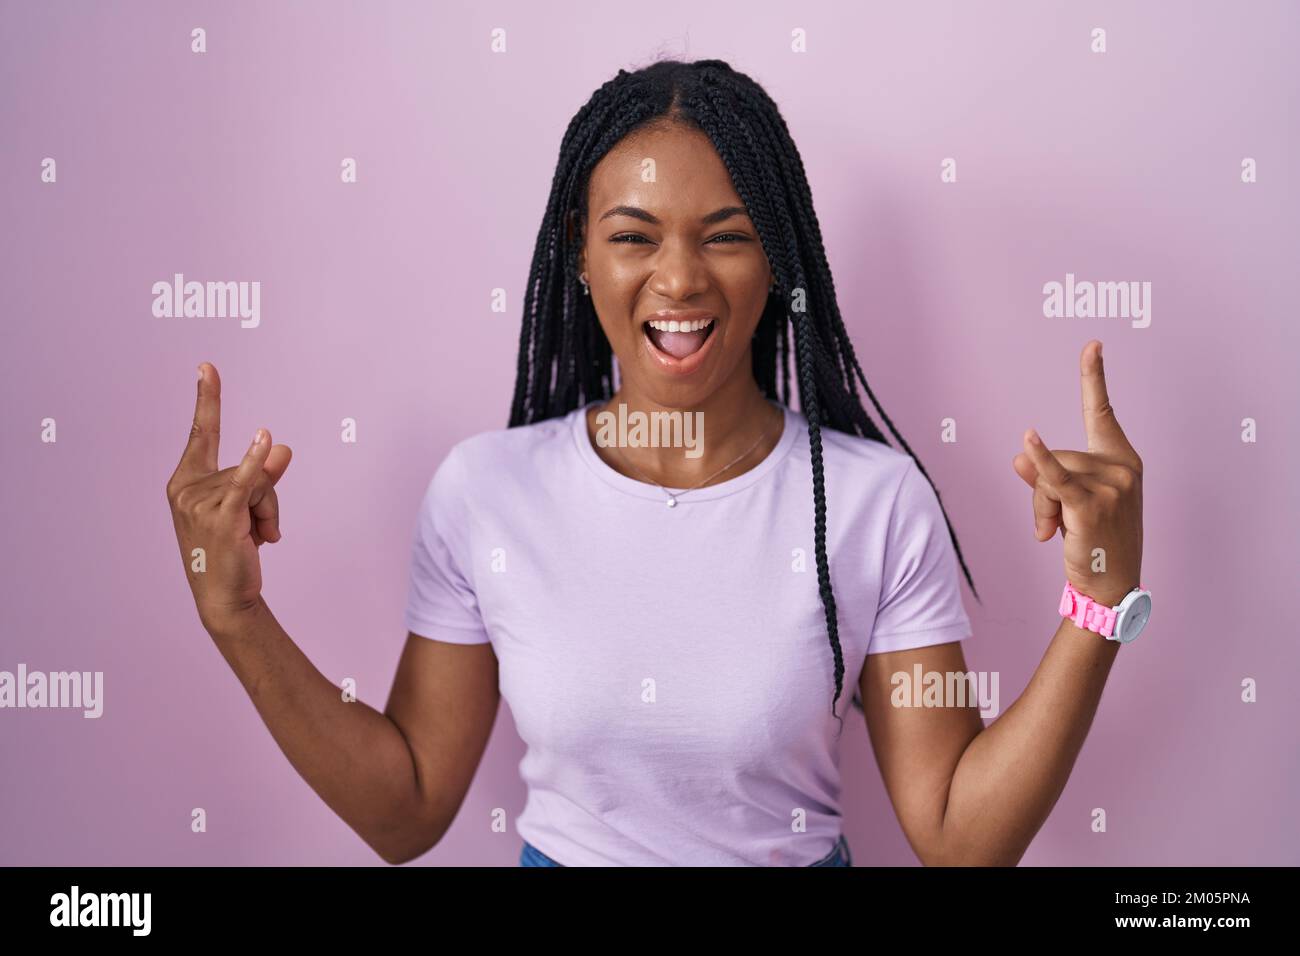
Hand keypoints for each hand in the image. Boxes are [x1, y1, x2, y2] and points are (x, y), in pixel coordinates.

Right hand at [165, 362, 292, 632]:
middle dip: (268, 497)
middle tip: (261, 531)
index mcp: (185, 481)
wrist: (226, 598)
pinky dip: (255, 463)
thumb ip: (262, 476)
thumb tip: (282, 447)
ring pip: (262, 482)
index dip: (208, 399)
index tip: (207, 367)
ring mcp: (201, 503)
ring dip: (271, 513)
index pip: (202, 433)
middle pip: (251, 466)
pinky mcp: (223, 518)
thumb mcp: (248, 509)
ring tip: (259, 540)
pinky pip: (246, 483)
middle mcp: (186, 488)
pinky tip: (264, 439)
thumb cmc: (233, 552)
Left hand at [1011, 340, 1142, 607]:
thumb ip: (1047, 475)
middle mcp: (1122, 468)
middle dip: (1044, 489)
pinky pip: (1055, 478)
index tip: (1092, 345)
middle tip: (1056, 525)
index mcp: (1123, 460)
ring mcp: (1111, 485)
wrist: (1110, 586)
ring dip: (1041, 507)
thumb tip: (1020, 453)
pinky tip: (1028, 439)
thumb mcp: (1071, 502)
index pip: (1102, 412)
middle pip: (1058, 455)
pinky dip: (1040, 461)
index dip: (1094, 378)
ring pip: (1048, 474)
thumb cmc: (1094, 541)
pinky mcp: (1091, 504)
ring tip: (1057, 533)